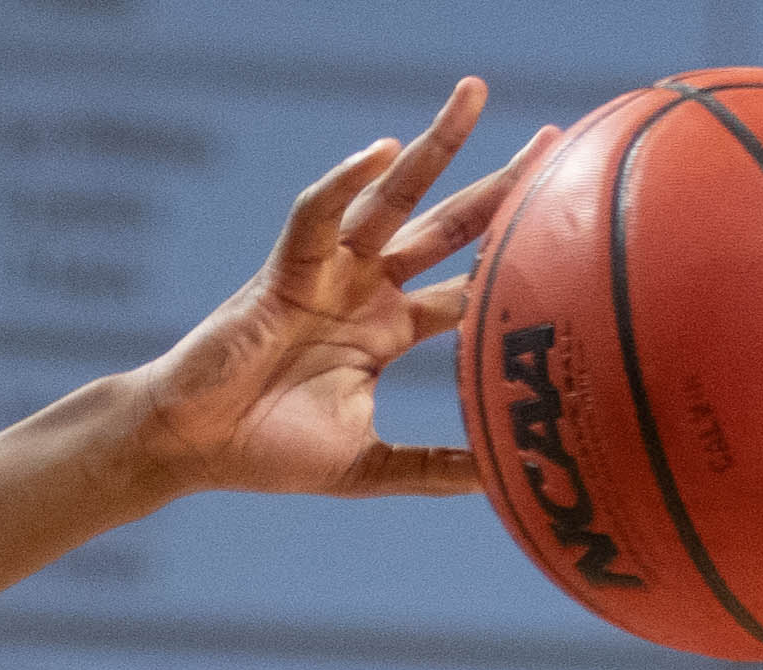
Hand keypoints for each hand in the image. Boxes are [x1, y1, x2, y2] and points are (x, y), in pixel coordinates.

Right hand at [121, 83, 547, 499]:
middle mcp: (366, 289)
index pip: (466, 280)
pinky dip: (345, 178)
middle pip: (447, 223)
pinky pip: (318, 212)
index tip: (568, 231)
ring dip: (432, 146)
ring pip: (390, 195)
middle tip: (554, 142)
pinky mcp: (285, 269)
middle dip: (498, 184)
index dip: (515, 255)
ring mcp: (328, 272)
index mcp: (388, 328)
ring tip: (475, 95)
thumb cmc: (270, 452)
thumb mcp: (373, 466)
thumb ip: (434, 468)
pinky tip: (382, 148)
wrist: (194, 445)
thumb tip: (505, 482)